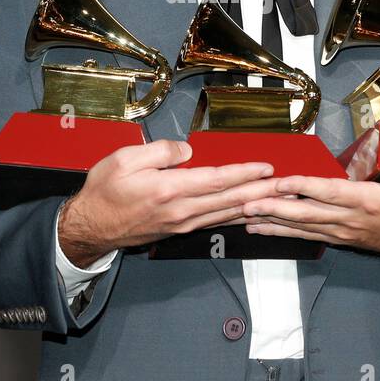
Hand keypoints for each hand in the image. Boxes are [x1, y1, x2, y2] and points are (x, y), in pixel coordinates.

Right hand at [58, 139, 277, 266]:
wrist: (90, 228)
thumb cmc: (103, 192)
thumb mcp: (123, 160)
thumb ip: (159, 151)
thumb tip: (186, 151)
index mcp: (169, 190)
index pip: (217, 180)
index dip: (245, 173)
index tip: (266, 167)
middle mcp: (181, 211)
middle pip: (231, 200)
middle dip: (263, 192)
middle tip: (288, 186)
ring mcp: (182, 224)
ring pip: (227, 213)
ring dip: (256, 205)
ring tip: (279, 199)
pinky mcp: (180, 229)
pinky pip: (216, 221)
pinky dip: (237, 216)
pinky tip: (250, 212)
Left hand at [242, 144, 379, 273]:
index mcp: (368, 201)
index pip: (331, 192)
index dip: (305, 187)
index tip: (281, 181)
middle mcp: (349, 219)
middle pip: (306, 213)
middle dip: (274, 207)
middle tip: (247, 201)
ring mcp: (341, 231)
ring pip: (300, 226)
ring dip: (270, 220)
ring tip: (244, 214)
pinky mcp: (336, 237)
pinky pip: (304, 235)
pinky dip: (280, 231)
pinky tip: (259, 228)